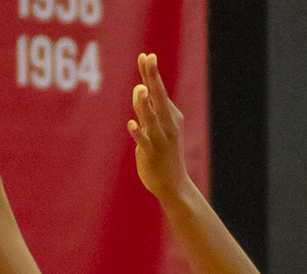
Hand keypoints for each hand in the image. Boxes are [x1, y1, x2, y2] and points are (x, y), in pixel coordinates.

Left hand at [127, 53, 192, 201]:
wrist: (174, 184)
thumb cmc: (165, 154)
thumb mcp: (161, 128)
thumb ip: (151, 110)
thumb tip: (143, 89)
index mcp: (171, 116)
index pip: (160, 90)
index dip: (152, 73)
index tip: (147, 55)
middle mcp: (167, 124)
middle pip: (158, 96)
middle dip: (153, 77)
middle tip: (148, 58)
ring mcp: (160, 139)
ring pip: (151, 117)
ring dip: (144, 103)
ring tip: (140, 89)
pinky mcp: (151, 154)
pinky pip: (144, 141)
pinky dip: (139, 133)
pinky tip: (132, 124)